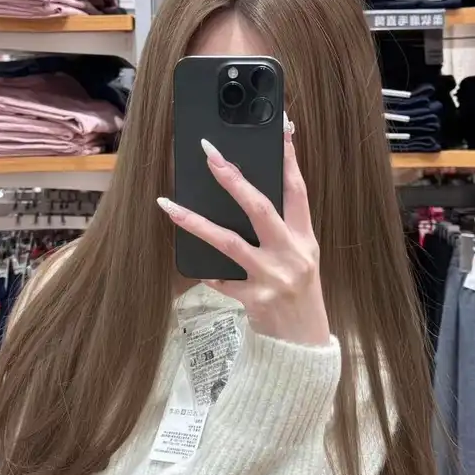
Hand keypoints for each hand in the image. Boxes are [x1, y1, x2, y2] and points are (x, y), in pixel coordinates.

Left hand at [157, 118, 329, 345]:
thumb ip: (283, 231)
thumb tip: (248, 196)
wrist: (304, 345)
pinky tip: (193, 264)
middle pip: (261, 208)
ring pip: (229, 241)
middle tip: (211, 154)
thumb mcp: (301, 259)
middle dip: (234, 179)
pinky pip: (220, 279)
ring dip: (195, 221)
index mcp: (306, 239)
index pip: (298, 191)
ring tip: (168, 204)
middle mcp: (292, 254)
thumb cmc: (300, 295)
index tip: (281, 129)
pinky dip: (207, 270)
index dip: (289, 159)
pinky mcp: (254, 299)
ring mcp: (272, 277)